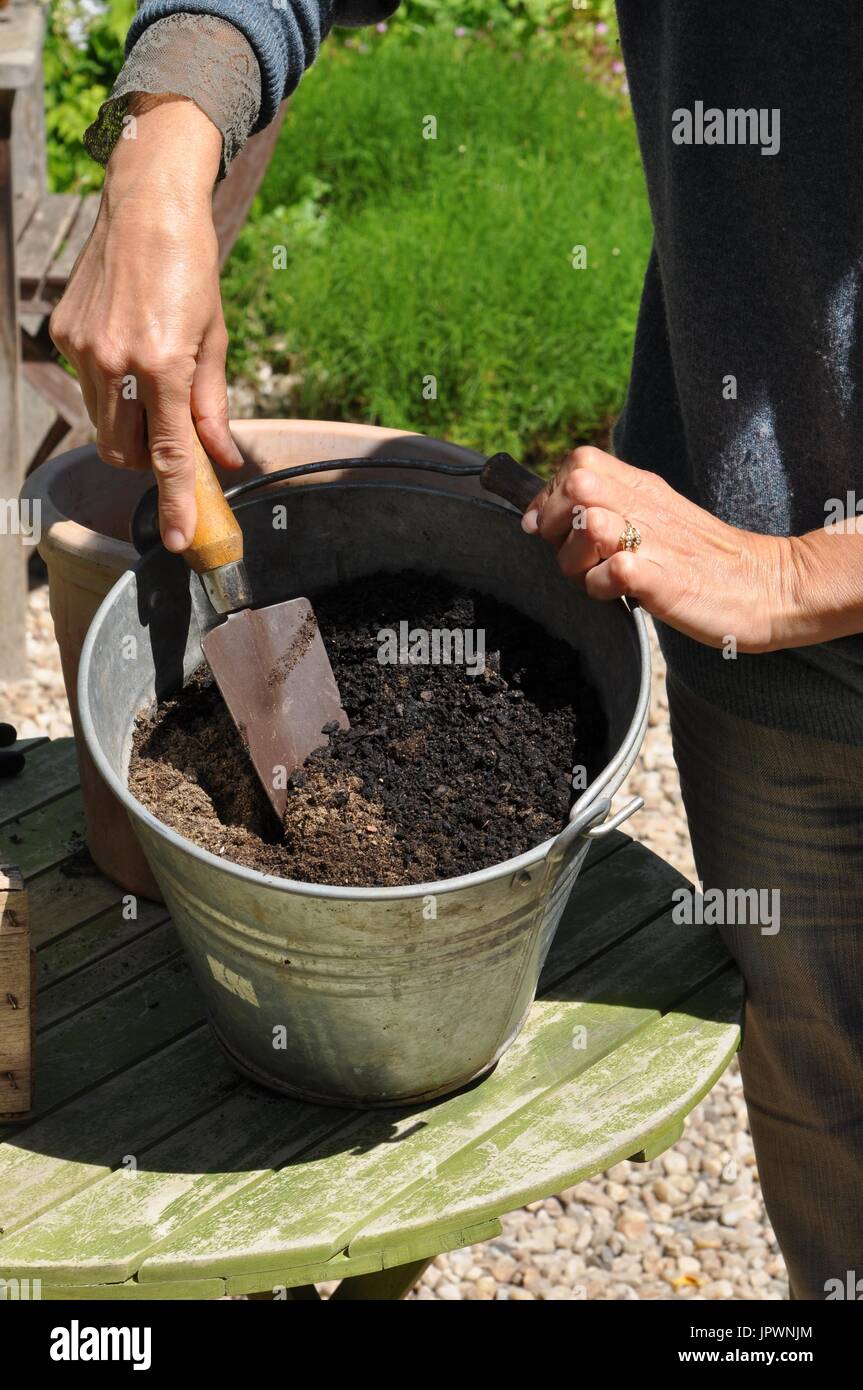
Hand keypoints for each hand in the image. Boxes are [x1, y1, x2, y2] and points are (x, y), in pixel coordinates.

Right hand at [50, 95, 242, 551]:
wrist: (147, 206)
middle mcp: (117, 360)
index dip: (174, 501)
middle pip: (126, 450)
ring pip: (103, 423)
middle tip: (173, 440)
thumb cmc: (191, 270)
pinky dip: (110, 387)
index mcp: (165, 363)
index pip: (169, 454)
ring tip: (152, 385)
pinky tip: (127, 347)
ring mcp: (84, 348)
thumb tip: (221, 460)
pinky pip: (88, 386)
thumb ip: (214, 408)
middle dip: (148, 461)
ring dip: (130, 425)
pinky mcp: (64, 334)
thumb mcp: (216, 341)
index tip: (180, 539)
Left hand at [521, 446, 797, 652]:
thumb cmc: (703, 562)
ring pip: (588, 524)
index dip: (553, 496)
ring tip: (598, 577)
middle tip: (577, 557)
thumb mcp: (654, 520)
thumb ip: (604, 511)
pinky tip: (621, 592)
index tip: (556, 531)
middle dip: (558, 526)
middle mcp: (646, 506)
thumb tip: (539, 520)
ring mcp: (655, 542)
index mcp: (643, 488)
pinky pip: (616, 570)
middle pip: (575, 485)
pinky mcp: (665, 579)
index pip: (577, 463)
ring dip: (576, 558)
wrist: (768, 585)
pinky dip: (606, 585)